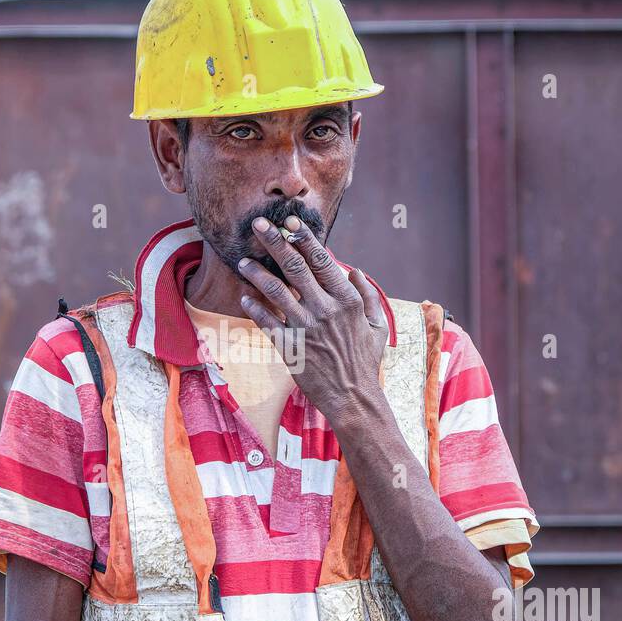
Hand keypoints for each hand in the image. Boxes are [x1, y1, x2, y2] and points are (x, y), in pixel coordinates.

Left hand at [237, 214, 388, 424]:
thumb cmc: (366, 361)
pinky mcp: (291, 348)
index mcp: (347, 300)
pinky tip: (244, 297)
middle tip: (258, 224)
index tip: (290, 222)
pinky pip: (267, 322)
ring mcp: (306, 328)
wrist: (353, 398)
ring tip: (243, 260)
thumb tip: (354, 269)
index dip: (304, 238)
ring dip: (257, 273)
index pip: (322, 260)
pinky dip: (255, 308)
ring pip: (276, 292)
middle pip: (296, 268)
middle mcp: (326, 310)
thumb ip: (368, 295)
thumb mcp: (377, 325)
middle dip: (275, 242)